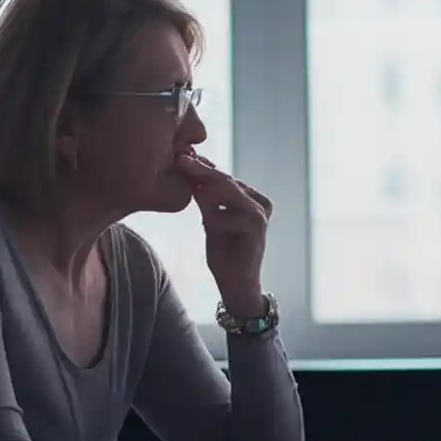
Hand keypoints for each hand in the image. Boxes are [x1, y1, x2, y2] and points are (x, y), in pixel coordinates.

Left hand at [175, 154, 272, 318]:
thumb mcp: (210, 219)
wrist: (236, 284)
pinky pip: (222, 215)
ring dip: (207, 201)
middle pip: (224, 180)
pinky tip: (212, 230)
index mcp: (252, 197)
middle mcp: (260, 202)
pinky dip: (213, 222)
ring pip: (224, 192)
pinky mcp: (256, 226)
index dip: (202, 167)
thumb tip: (189, 168)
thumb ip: (205, 198)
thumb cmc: (224, 253)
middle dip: (200, 170)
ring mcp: (260, 213)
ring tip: (203, 217)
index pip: (223, 177)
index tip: (182, 156)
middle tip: (181, 159)